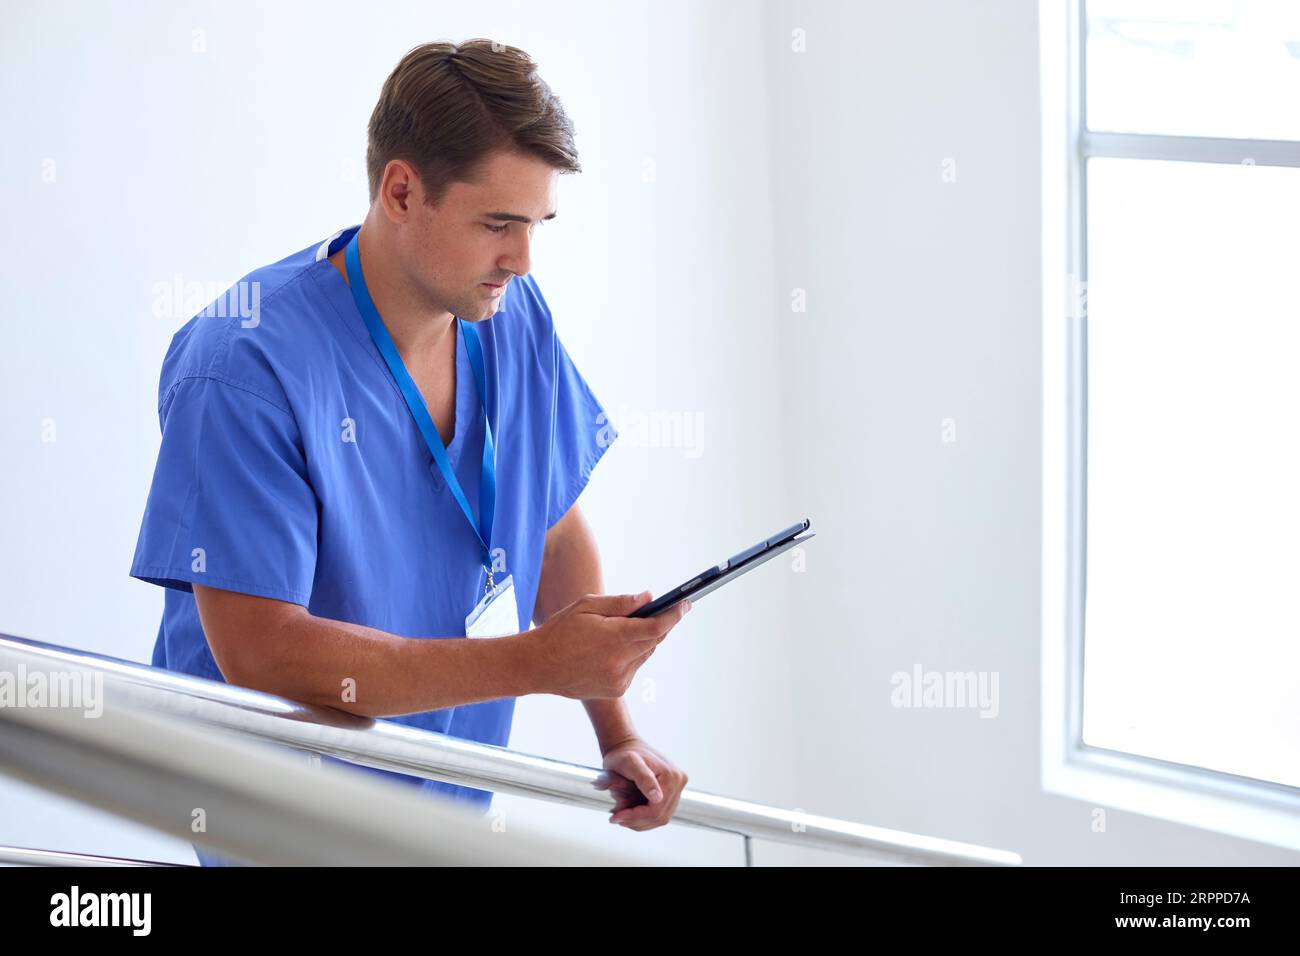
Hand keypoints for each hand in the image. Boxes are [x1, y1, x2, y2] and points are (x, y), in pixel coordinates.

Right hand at [528, 592, 690, 699]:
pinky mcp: (616, 690)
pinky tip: (613, 648)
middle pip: (654, 640)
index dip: (674, 615)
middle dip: (659, 625)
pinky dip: (631, 656)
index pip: (656, 626)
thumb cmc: (559, 631)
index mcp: (615, 638)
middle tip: (663, 610)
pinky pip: (633, 668)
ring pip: (644, 654)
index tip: (685, 605)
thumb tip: (648, 598)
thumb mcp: (587, 606)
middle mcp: (621, 661)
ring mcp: (619, 679)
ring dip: (643, 641)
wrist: (537, 666)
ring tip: (629, 628)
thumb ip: (620, 603)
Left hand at [593, 736, 688, 830]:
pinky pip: (660, 813)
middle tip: (617, 818)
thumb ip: (644, 778)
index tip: (616, 817)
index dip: (636, 817)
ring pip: (661, 817)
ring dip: (640, 822)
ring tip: (622, 817)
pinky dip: (644, 818)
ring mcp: (677, 787)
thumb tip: (657, 798)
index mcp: (671, 775)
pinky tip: (631, 814)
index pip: (657, 809)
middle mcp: (678, 781)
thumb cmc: (624, 753)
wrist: (625, 746)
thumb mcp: (630, 763)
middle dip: (637, 821)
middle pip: (660, 815)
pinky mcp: (671, 791)